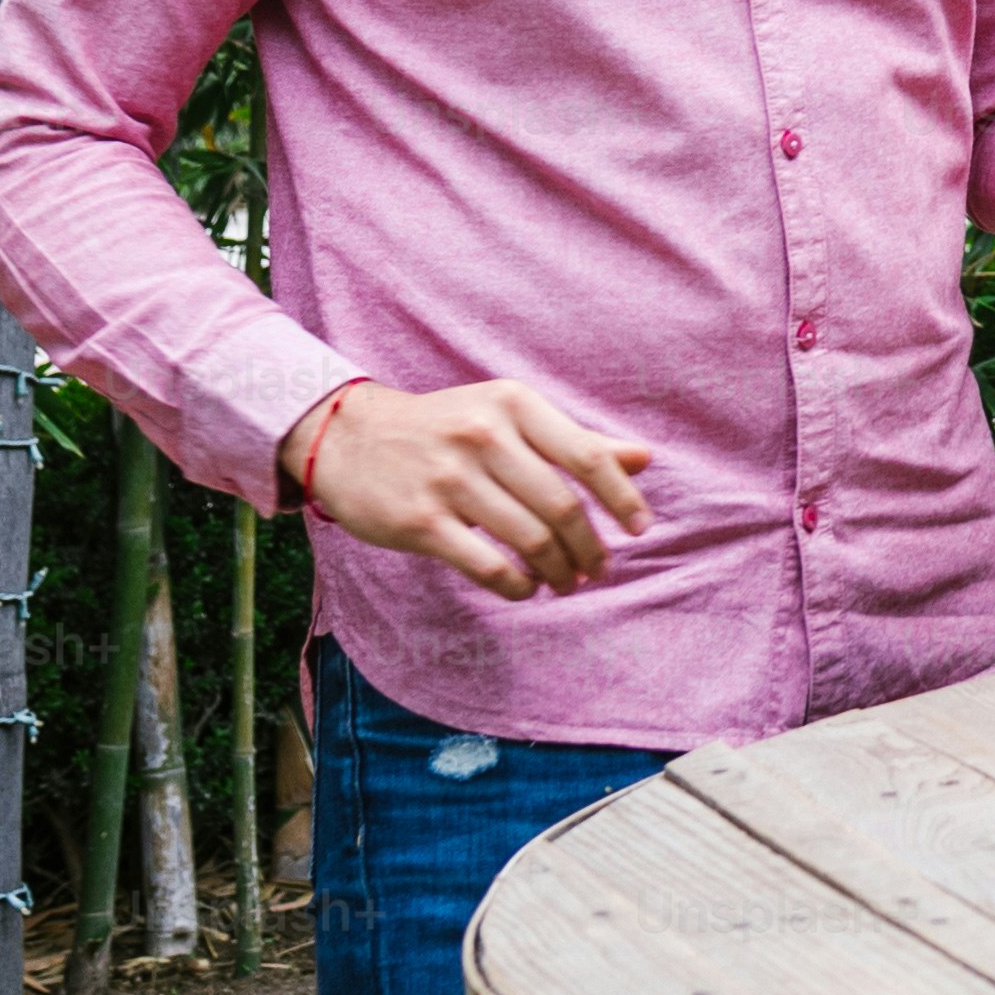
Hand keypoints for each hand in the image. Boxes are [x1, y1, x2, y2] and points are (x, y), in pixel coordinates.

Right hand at [293, 379, 654, 601]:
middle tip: (598, 569)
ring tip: (566, 582)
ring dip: (558, 571)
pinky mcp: (420, 521)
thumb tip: (645, 458)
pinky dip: (517, 586)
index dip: (622, 498)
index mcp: (514, 405)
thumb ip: (574, 440)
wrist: (349, 437)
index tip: (640, 529)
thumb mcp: (508, 417)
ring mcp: (449, 479)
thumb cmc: (446, 428)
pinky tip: (526, 589)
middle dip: (589, 547)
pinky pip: (487, 566)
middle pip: (561, 505)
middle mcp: (484, 436)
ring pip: (528, 539)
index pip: (587, 455)